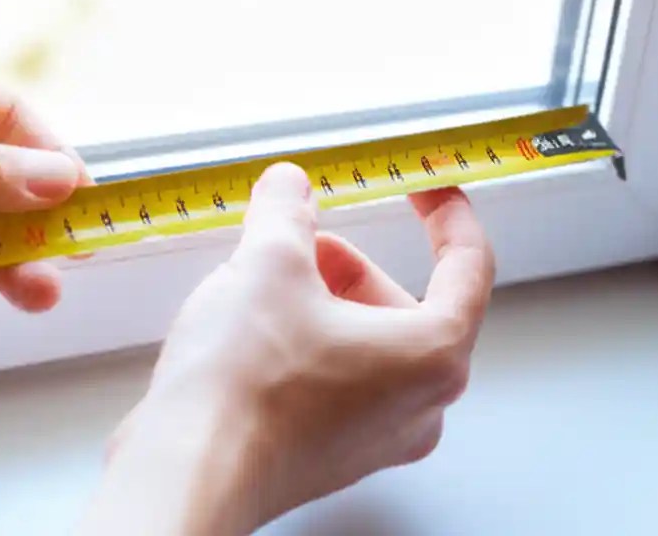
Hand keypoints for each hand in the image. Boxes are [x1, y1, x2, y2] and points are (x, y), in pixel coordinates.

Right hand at [84, 163, 494, 534]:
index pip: (469, 267)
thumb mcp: (267, 264)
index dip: (447, 215)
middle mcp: (418, 405)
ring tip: (264, 286)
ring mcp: (378, 435)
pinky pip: (341, 377)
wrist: (188, 471)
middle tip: (301, 241)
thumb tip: (289, 187)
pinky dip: (310, 341)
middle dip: (351, 264)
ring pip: (369, 341)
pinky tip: (255, 329)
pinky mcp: (335, 452)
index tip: (428, 188)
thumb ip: (287, 212)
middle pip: (406, 304)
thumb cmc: (242, 387)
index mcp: (432, 355)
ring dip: (324, 300)